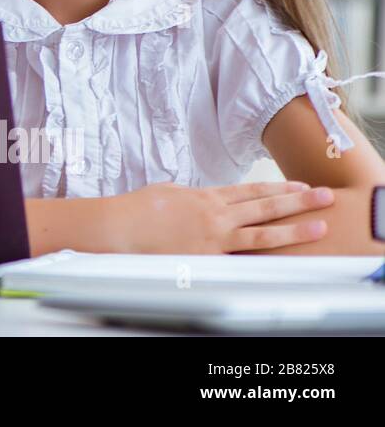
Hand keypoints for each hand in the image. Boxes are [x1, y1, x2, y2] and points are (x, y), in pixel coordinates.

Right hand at [110, 180, 333, 252]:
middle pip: (265, 206)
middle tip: (324, 196)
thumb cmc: (138, 209)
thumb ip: (192, 197)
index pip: (250, 191)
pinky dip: (265, 257)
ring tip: (318, 225)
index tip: (300, 185)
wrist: (120, 226)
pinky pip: (242, 256)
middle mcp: (216, 214)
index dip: (278, 188)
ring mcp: (214, 236)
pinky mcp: (208, 256)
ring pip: (262, 231)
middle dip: (298, 200)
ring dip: (294, 228)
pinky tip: (284, 259)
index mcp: (206, 196)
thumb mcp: (169, 192)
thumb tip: (200, 199)